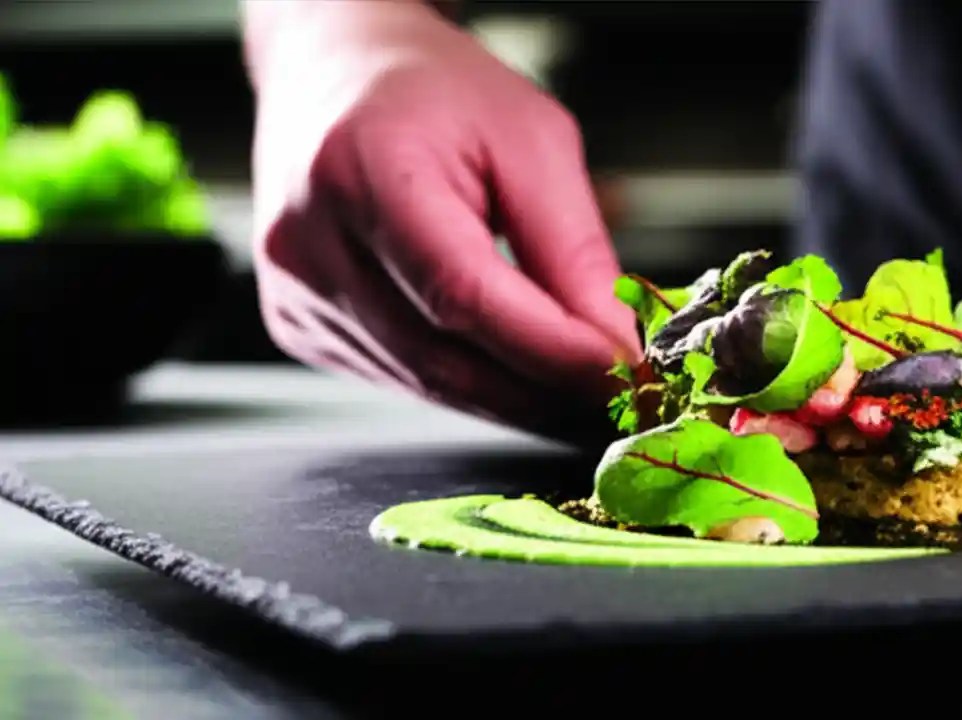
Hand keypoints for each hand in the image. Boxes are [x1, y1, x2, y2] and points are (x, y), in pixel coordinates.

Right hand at [243, 1, 639, 443]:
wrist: (337, 74)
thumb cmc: (432, 92)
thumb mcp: (530, 140)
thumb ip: (573, 247)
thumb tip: (613, 342)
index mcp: (362, 168)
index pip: (463, 293)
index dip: (551, 350)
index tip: (624, 373)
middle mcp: (309, 239)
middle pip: (443, 357)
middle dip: (545, 391)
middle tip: (620, 396)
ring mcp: (296, 291)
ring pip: (427, 383)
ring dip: (515, 399)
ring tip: (581, 386)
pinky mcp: (300, 323)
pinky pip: (402, 378)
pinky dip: (471, 384)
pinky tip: (515, 370)